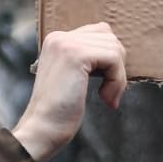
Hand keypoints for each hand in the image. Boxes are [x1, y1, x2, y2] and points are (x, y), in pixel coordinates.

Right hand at [11, 23, 126, 161]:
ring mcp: (66, 44)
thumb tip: (120, 50)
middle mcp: (59, 37)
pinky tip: (106, 99)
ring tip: (107, 97)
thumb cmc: (60, 110)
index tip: (104, 84)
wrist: (42, 129)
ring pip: (114, 48)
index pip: (99, 32)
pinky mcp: (76, 55)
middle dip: (116, 66)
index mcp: (56, 40)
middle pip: (109, 37)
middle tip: (108, 93)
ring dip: (118, 77)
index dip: (110, 59)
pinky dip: (117, 81)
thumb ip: (89, 59)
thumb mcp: (74, 77)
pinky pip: (113, 59)